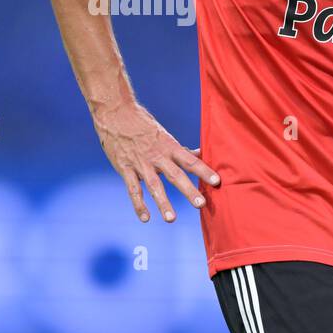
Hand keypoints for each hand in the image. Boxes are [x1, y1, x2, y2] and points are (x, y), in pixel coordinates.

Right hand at [93, 102, 218, 222]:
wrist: (115, 113)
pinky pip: (133, 189)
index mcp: (169, 146)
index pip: (190, 160)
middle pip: (175, 175)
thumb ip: (181, 149)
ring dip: (163, 202)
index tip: (217, 181)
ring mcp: (140, 163)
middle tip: (201, 204)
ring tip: (171, 218)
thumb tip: (200, 153)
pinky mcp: (125, 168)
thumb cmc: (142, 123)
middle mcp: (157, 156)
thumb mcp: (163, 135)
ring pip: (154, 185)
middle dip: (188, 190)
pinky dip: (139, 205)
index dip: (204, 170)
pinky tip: (145, 218)